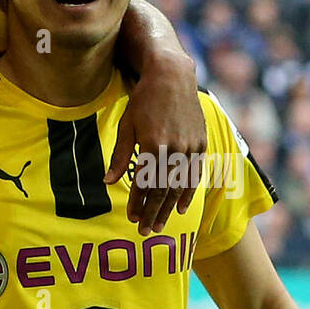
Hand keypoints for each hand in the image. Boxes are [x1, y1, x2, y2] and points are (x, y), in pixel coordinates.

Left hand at [107, 50, 206, 234]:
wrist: (172, 77)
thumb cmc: (143, 101)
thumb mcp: (126, 126)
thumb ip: (120, 156)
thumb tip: (108, 182)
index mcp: (152, 145)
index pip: (145, 183)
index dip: (138, 203)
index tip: (131, 217)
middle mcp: (174, 149)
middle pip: (163, 190)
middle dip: (152, 212)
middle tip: (145, 230)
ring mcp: (190, 148)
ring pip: (179, 186)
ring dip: (168, 208)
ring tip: (159, 225)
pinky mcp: (201, 144)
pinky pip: (195, 175)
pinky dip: (188, 193)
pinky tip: (179, 208)